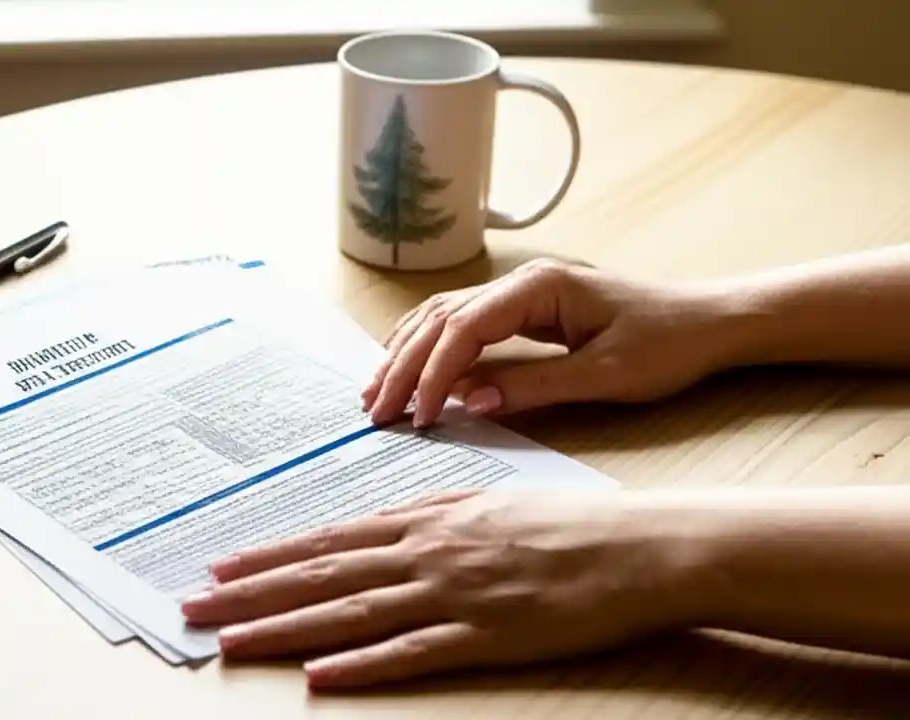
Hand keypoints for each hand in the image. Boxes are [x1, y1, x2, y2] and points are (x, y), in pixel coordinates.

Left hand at [181, 490, 699, 689]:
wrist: (638, 547)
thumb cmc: (568, 524)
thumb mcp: (490, 504)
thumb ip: (433, 515)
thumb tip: (381, 527)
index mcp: (428, 520)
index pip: (330, 542)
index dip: (269, 556)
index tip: (220, 565)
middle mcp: (427, 553)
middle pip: (321, 576)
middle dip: (250, 592)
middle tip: (193, 605)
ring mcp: (453, 595)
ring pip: (349, 614)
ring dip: (282, 628)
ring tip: (229, 640)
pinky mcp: (485, 637)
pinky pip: (412, 654)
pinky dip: (363, 666)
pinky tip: (320, 676)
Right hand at [361, 258, 744, 426]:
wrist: (711, 322)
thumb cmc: (669, 345)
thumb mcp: (605, 375)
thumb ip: (535, 386)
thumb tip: (471, 401)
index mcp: (539, 288)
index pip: (463, 329)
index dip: (432, 374)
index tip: (418, 416)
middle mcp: (520, 282)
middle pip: (440, 320)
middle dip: (402, 365)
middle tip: (375, 408)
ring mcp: (519, 291)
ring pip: (442, 317)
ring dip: (406, 354)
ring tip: (376, 391)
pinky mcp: (524, 308)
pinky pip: (461, 322)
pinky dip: (428, 345)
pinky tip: (407, 364)